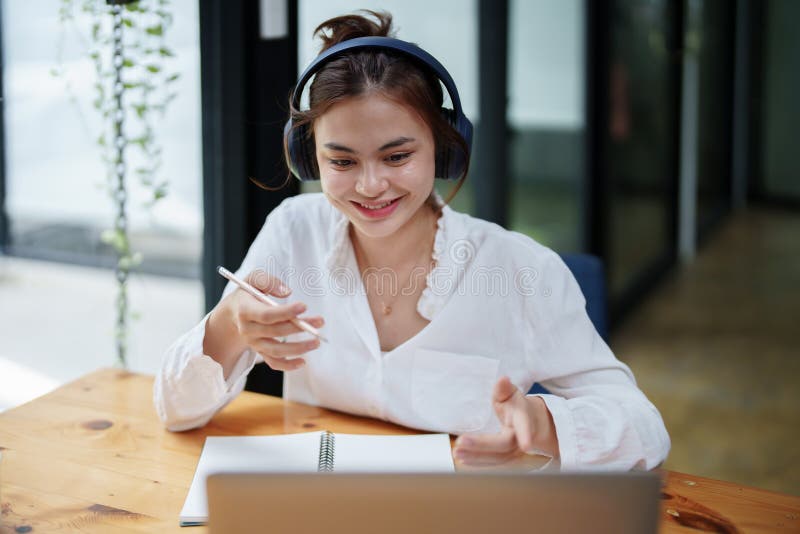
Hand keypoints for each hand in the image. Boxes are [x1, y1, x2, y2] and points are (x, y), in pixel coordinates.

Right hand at [205, 269, 323, 373]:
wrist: (233, 312)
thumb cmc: (248, 293)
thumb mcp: (253, 279)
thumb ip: (267, 281)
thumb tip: (287, 292)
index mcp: (244, 310)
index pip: (266, 314)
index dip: (285, 312)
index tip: (304, 307)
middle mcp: (248, 330)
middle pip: (274, 332)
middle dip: (299, 327)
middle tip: (320, 322)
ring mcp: (254, 343)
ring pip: (275, 350)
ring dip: (298, 348)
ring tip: (316, 342)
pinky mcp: (260, 351)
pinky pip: (273, 362)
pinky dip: (287, 365)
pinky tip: (303, 362)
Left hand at [452, 376, 558, 467]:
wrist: (532, 424)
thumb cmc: (517, 407)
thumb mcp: (512, 394)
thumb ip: (504, 389)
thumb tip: (502, 379)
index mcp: (523, 420)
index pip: (525, 427)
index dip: (526, 435)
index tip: (526, 445)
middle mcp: (520, 439)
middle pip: (503, 445)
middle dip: (482, 445)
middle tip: (460, 442)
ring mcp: (514, 452)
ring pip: (497, 459)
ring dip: (476, 457)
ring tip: (457, 452)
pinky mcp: (506, 460)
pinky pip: (492, 464)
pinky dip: (477, 463)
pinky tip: (463, 460)